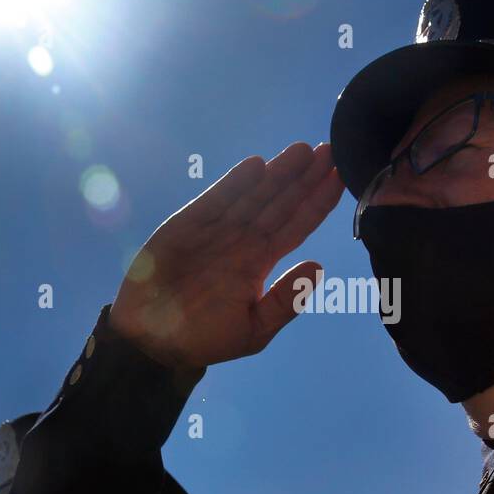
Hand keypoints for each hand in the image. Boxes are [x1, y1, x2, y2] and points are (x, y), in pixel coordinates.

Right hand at [110, 141, 343, 369]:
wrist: (152, 343)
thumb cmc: (204, 338)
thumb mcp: (253, 330)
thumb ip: (284, 301)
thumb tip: (319, 267)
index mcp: (261, 262)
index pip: (297, 227)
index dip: (318, 203)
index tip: (341, 178)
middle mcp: (243, 240)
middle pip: (280, 203)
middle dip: (304, 178)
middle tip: (330, 150)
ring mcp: (215, 230)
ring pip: (253, 196)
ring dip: (277, 173)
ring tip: (302, 151)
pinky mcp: (186, 225)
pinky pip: (214, 201)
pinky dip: (234, 184)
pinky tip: (256, 167)